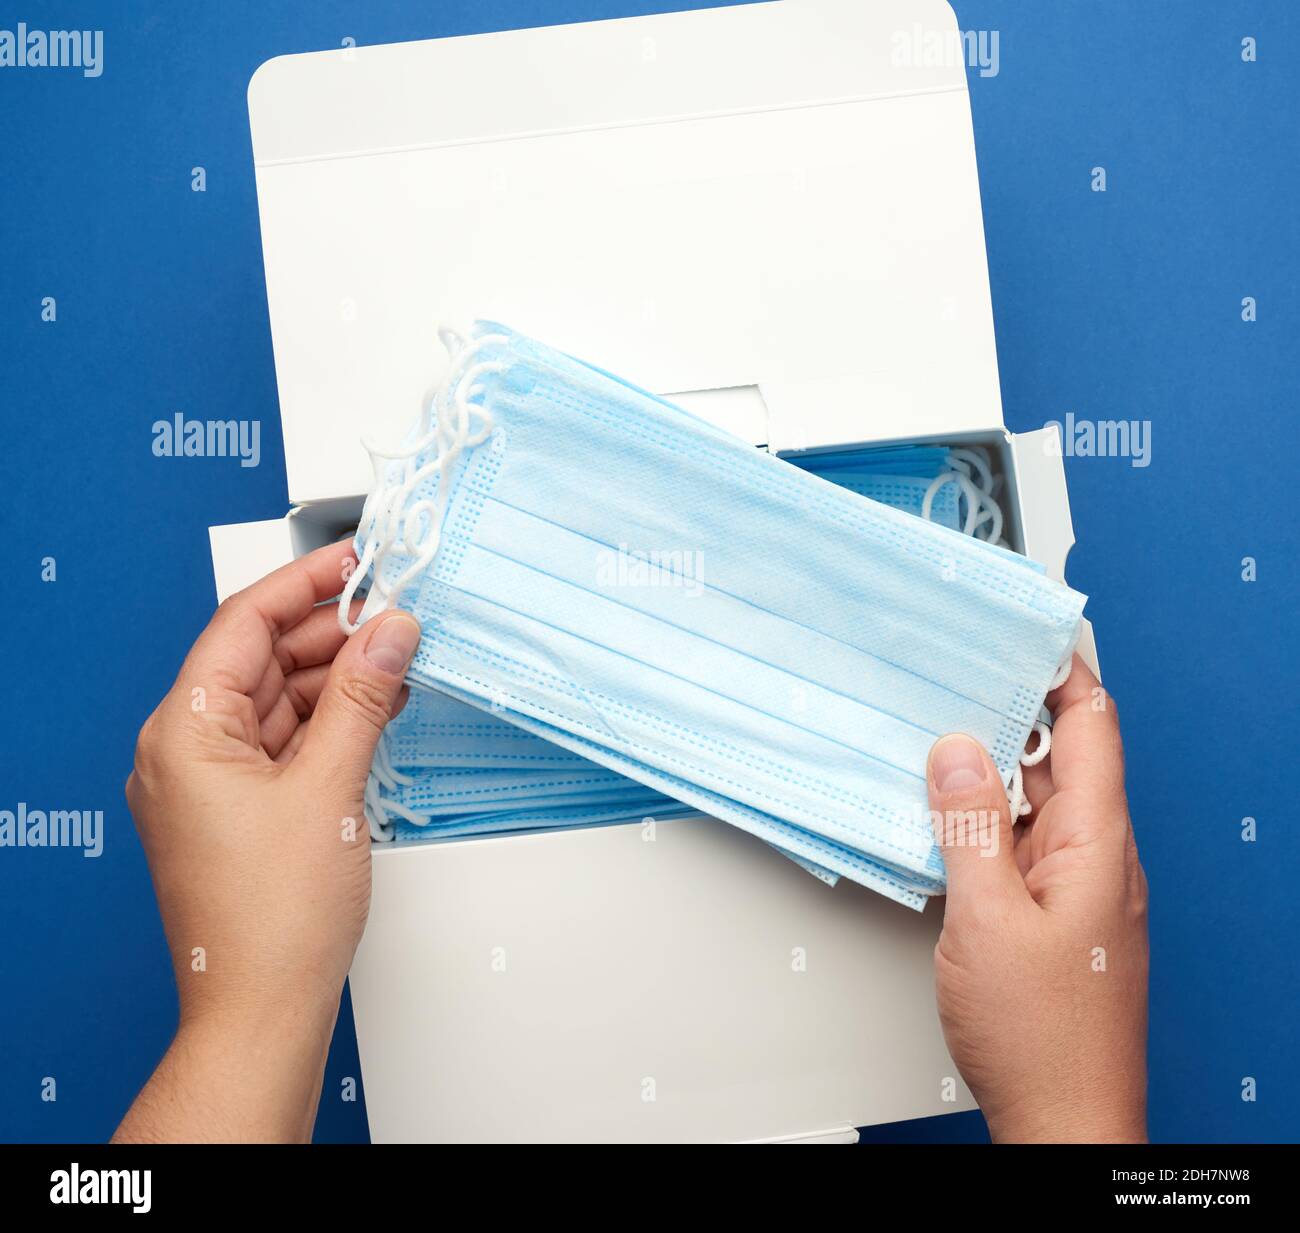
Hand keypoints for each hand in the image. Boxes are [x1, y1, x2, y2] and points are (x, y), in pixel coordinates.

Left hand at [114, 541, 420, 1141]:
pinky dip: (329, 721)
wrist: (262, 1009)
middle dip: (330, 634)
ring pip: (277, 700)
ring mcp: (209, 783)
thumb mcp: (331, 786)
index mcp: (183, 732)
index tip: (355, 561)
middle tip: (395, 613)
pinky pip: (283, 741)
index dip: (304, 584)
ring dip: (337, 679)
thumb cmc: (272, 919)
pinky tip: (375, 709)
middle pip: (260, 659)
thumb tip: (390, 630)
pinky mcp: (237, 810)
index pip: (242, 625)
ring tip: (398, 661)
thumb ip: (364, 696)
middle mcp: (184, 751)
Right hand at [926, 655, 1147, 1142]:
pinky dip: (985, 819)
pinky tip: (944, 814)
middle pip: (1061, 759)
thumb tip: (956, 750)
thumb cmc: (1042, 1036)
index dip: (1064, 672)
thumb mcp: (986, 918)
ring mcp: (1075, 888)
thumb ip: (969, 826)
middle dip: (1012, 714)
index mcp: (1099, 844)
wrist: (1062, 1122)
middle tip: (954, 674)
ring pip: (1035, 803)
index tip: (1026, 630)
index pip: (1094, 728)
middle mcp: (1097, 858)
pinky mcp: (1052, 916)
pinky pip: (1021, 844)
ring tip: (935, 734)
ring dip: (991, 769)